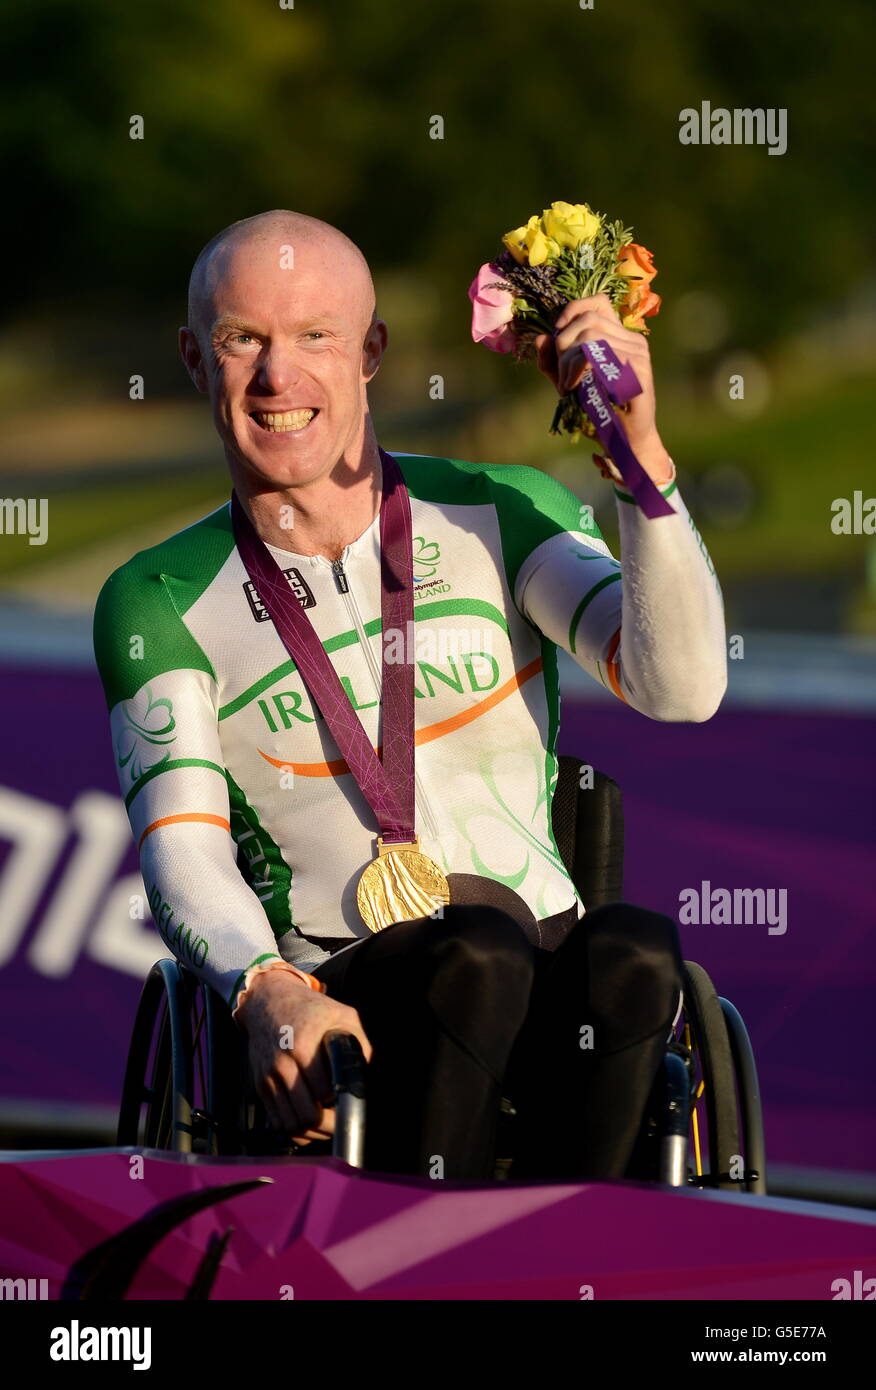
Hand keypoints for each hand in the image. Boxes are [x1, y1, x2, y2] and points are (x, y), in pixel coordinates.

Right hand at [234, 970, 372, 1143]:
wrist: (268, 1001)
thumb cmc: (310, 1008)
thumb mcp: (342, 1015)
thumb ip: (359, 1044)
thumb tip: (365, 1076)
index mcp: (303, 1047)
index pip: (324, 1092)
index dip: (339, 1100)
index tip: (346, 1098)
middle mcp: (282, 1065)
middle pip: (306, 1116)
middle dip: (328, 1126)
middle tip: (340, 1121)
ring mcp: (268, 1078)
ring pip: (290, 1125)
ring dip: (312, 1133)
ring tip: (327, 1125)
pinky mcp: (260, 1086)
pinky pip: (277, 1122)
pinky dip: (295, 1130)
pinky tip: (309, 1121)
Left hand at [534, 293, 672, 481]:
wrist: (626, 442)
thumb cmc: (600, 413)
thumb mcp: (569, 384)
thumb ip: (553, 362)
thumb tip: (541, 338)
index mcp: (621, 338)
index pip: (599, 302)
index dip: (573, 308)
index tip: (557, 333)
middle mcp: (633, 340)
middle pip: (587, 319)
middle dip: (563, 343)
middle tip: (560, 375)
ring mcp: (637, 353)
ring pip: (589, 335)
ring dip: (567, 361)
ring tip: (566, 386)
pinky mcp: (636, 369)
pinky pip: (596, 354)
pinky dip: (575, 370)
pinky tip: (573, 388)